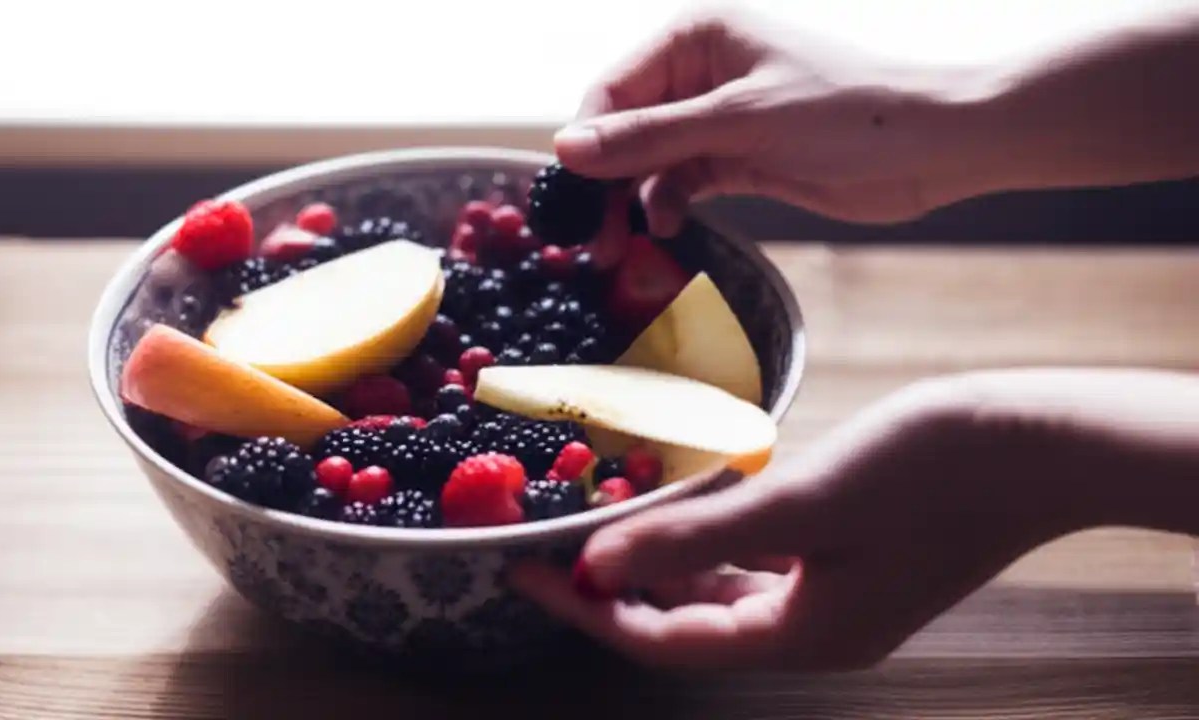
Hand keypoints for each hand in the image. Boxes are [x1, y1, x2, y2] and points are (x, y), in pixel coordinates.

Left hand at [511, 375, 1088, 670]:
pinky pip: (754, 560)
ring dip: (656, 561)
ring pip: (716, 589)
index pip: (662, 640)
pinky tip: (681, 504)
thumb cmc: (932, 470)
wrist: (1039, 444)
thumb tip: (595, 570)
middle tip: (546, 546)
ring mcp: (833, 594)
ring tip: (596, 525)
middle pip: (682, 620)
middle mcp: (812, 629)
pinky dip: (708, 538)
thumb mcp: (803, 504)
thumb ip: (693, 537)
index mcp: (802, 636)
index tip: (520, 572)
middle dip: (610, 587)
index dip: (585, 610)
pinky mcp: (847, 556)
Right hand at [556, 6, 994, 233]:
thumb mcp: (740, 121)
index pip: (613, 86)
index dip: (588, 138)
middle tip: (595, 238)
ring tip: (625, 245)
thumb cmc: (847, 111)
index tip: (572, 193)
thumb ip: (650, 138)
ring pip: (649, 161)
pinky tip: (668, 227)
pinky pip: (680, 181)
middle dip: (607, 179)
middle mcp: (699, 72)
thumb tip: (564, 149)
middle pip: (625, 127)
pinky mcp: (737, 158)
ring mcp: (718, 118)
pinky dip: (668, 204)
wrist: (932, 147)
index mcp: (696, 36)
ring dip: (634, 199)